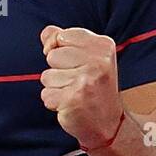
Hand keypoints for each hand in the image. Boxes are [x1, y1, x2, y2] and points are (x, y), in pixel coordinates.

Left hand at [39, 25, 123, 149]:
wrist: (109, 123)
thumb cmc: (95, 87)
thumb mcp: (87, 57)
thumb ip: (65, 40)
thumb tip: (46, 32)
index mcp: (102, 46)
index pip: (60, 36)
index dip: (59, 49)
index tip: (76, 62)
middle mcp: (97, 62)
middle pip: (51, 56)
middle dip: (58, 70)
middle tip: (78, 81)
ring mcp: (86, 81)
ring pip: (46, 76)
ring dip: (55, 87)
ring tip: (74, 92)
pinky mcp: (73, 99)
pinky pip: (46, 95)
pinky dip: (54, 102)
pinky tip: (70, 104)